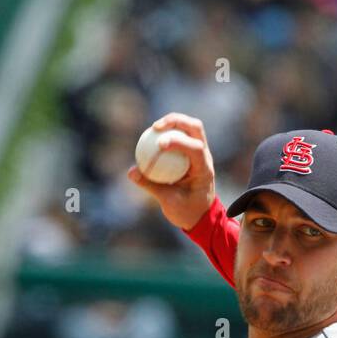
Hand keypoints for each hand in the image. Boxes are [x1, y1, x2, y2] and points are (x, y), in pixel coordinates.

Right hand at [126, 113, 215, 230]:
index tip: (159, 144)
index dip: (178, 142)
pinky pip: (181, 135)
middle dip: (176, 121)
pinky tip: (153, 135)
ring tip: (154, 128)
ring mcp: (200, 152)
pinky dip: (168, 132)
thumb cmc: (186, 212)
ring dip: (173, 122)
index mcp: (204, 170)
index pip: (195, 149)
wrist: (200, 216)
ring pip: (190, 127)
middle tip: (155, 127)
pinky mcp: (192, 151)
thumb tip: (131, 172)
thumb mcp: (168, 202)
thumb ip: (150, 185)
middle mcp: (205, 157)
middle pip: (195, 128)